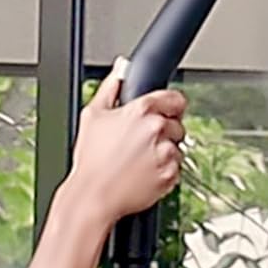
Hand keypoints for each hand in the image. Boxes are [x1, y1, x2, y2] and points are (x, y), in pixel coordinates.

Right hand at [67, 58, 187, 222]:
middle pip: (178, 124)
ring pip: (177, 148)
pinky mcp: (170, 175)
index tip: (166, 112)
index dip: (170, 106)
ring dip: (164, 153)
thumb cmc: (90, 160)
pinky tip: (143, 174)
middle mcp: (156, 129)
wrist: (92, 197)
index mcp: (140, 111)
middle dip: (164, 132)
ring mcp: (165, 153)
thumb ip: (110, 88)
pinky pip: (176, 169)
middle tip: (143, 144)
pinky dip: (164, 172)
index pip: (175, 99)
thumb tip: (120, 70)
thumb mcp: (92, 116)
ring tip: (139, 161)